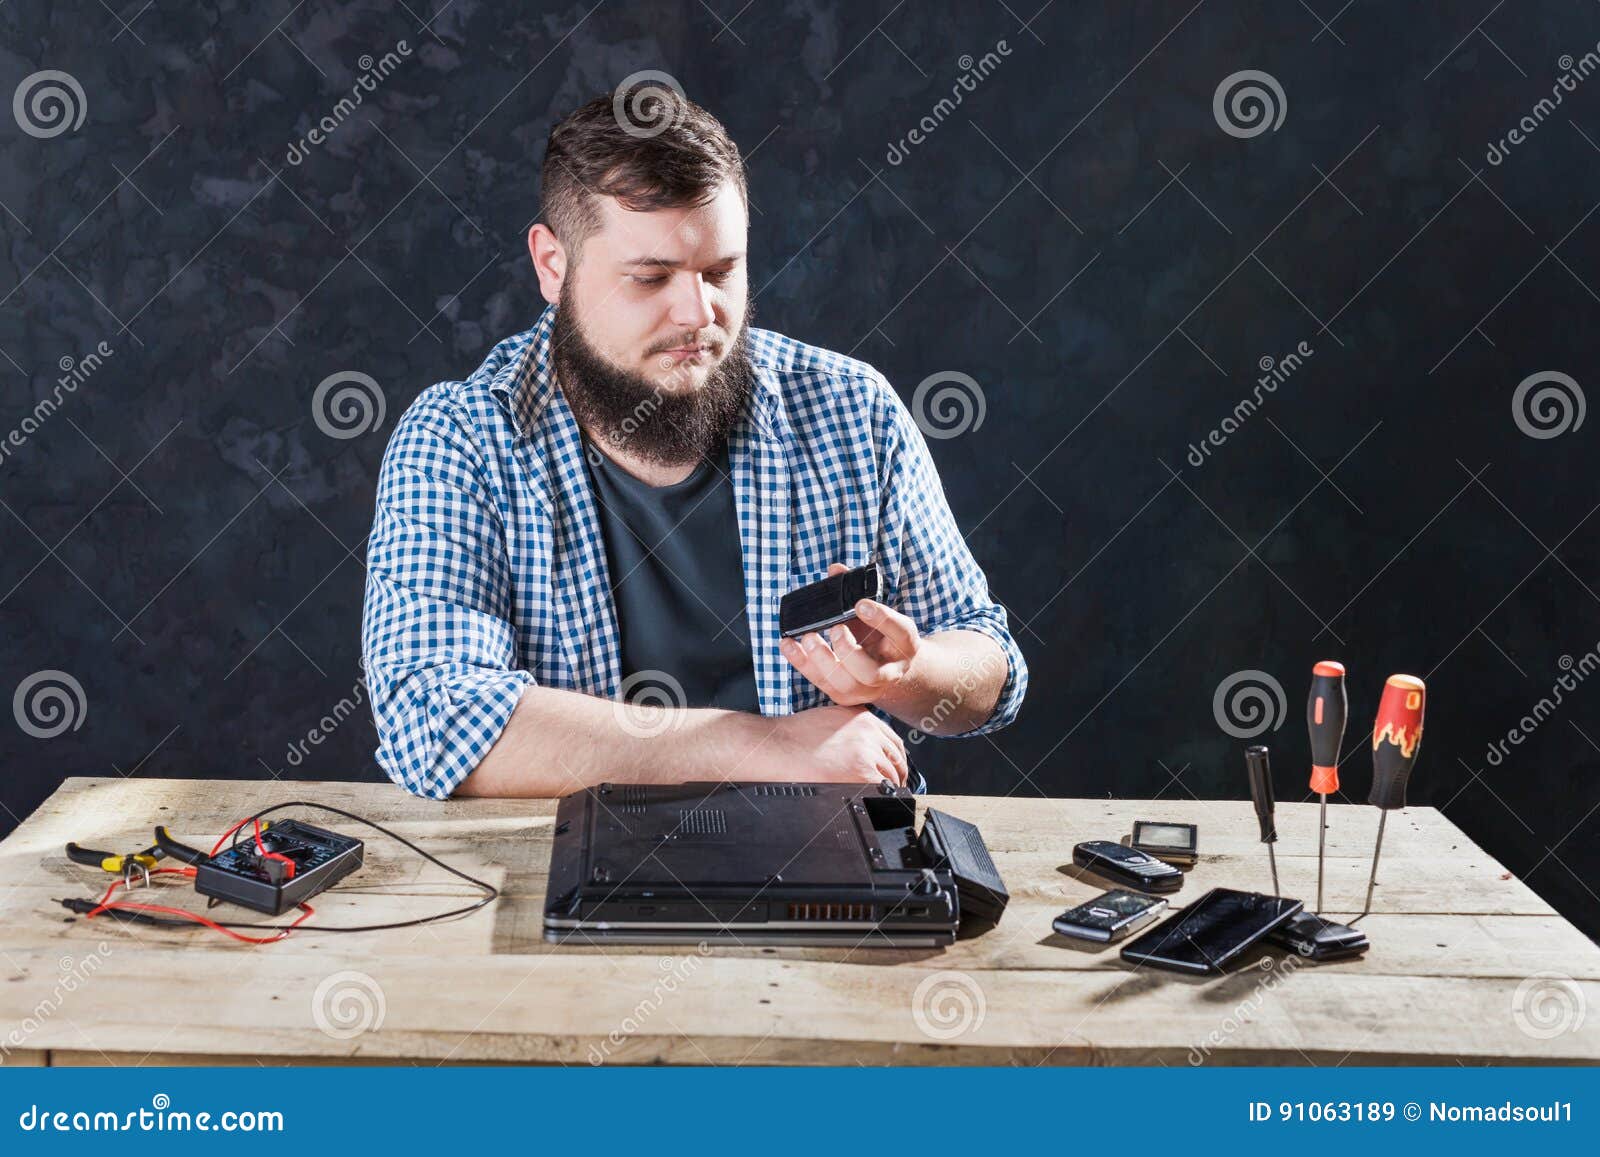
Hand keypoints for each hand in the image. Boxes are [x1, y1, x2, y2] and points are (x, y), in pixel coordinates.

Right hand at [757, 704, 907, 784]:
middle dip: (895, 774)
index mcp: (864, 718)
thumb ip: (856, 727)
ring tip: (879, 795)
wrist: (778, 746)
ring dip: (887, 786)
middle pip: (896, 758)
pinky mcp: (861, 772)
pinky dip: (880, 795)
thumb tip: (869, 743)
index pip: (893, 741)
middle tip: (891, 785)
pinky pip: (881, 787)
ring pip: (890, 775)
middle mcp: (869, 732)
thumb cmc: (795, 734)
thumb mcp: (832, 718)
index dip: (895, 758)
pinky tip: (872, 798)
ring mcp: (867, 752)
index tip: (894, 768)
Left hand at [779, 563, 921, 707]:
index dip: (881, 618)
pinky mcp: (844, 695)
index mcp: (905, 644)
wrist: (886, 666)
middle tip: (835, 628)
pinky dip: (801, 663)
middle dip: (848, 650)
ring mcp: (866, 688)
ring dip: (822, 660)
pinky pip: (821, 683)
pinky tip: (788, 644)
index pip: (900, 631)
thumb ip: (857, 591)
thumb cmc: (881, 633)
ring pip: (845, 684)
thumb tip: (835, 570)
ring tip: (808, 638)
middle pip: (870, 672)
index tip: (860, 603)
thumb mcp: (878, 612)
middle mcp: (889, 671)